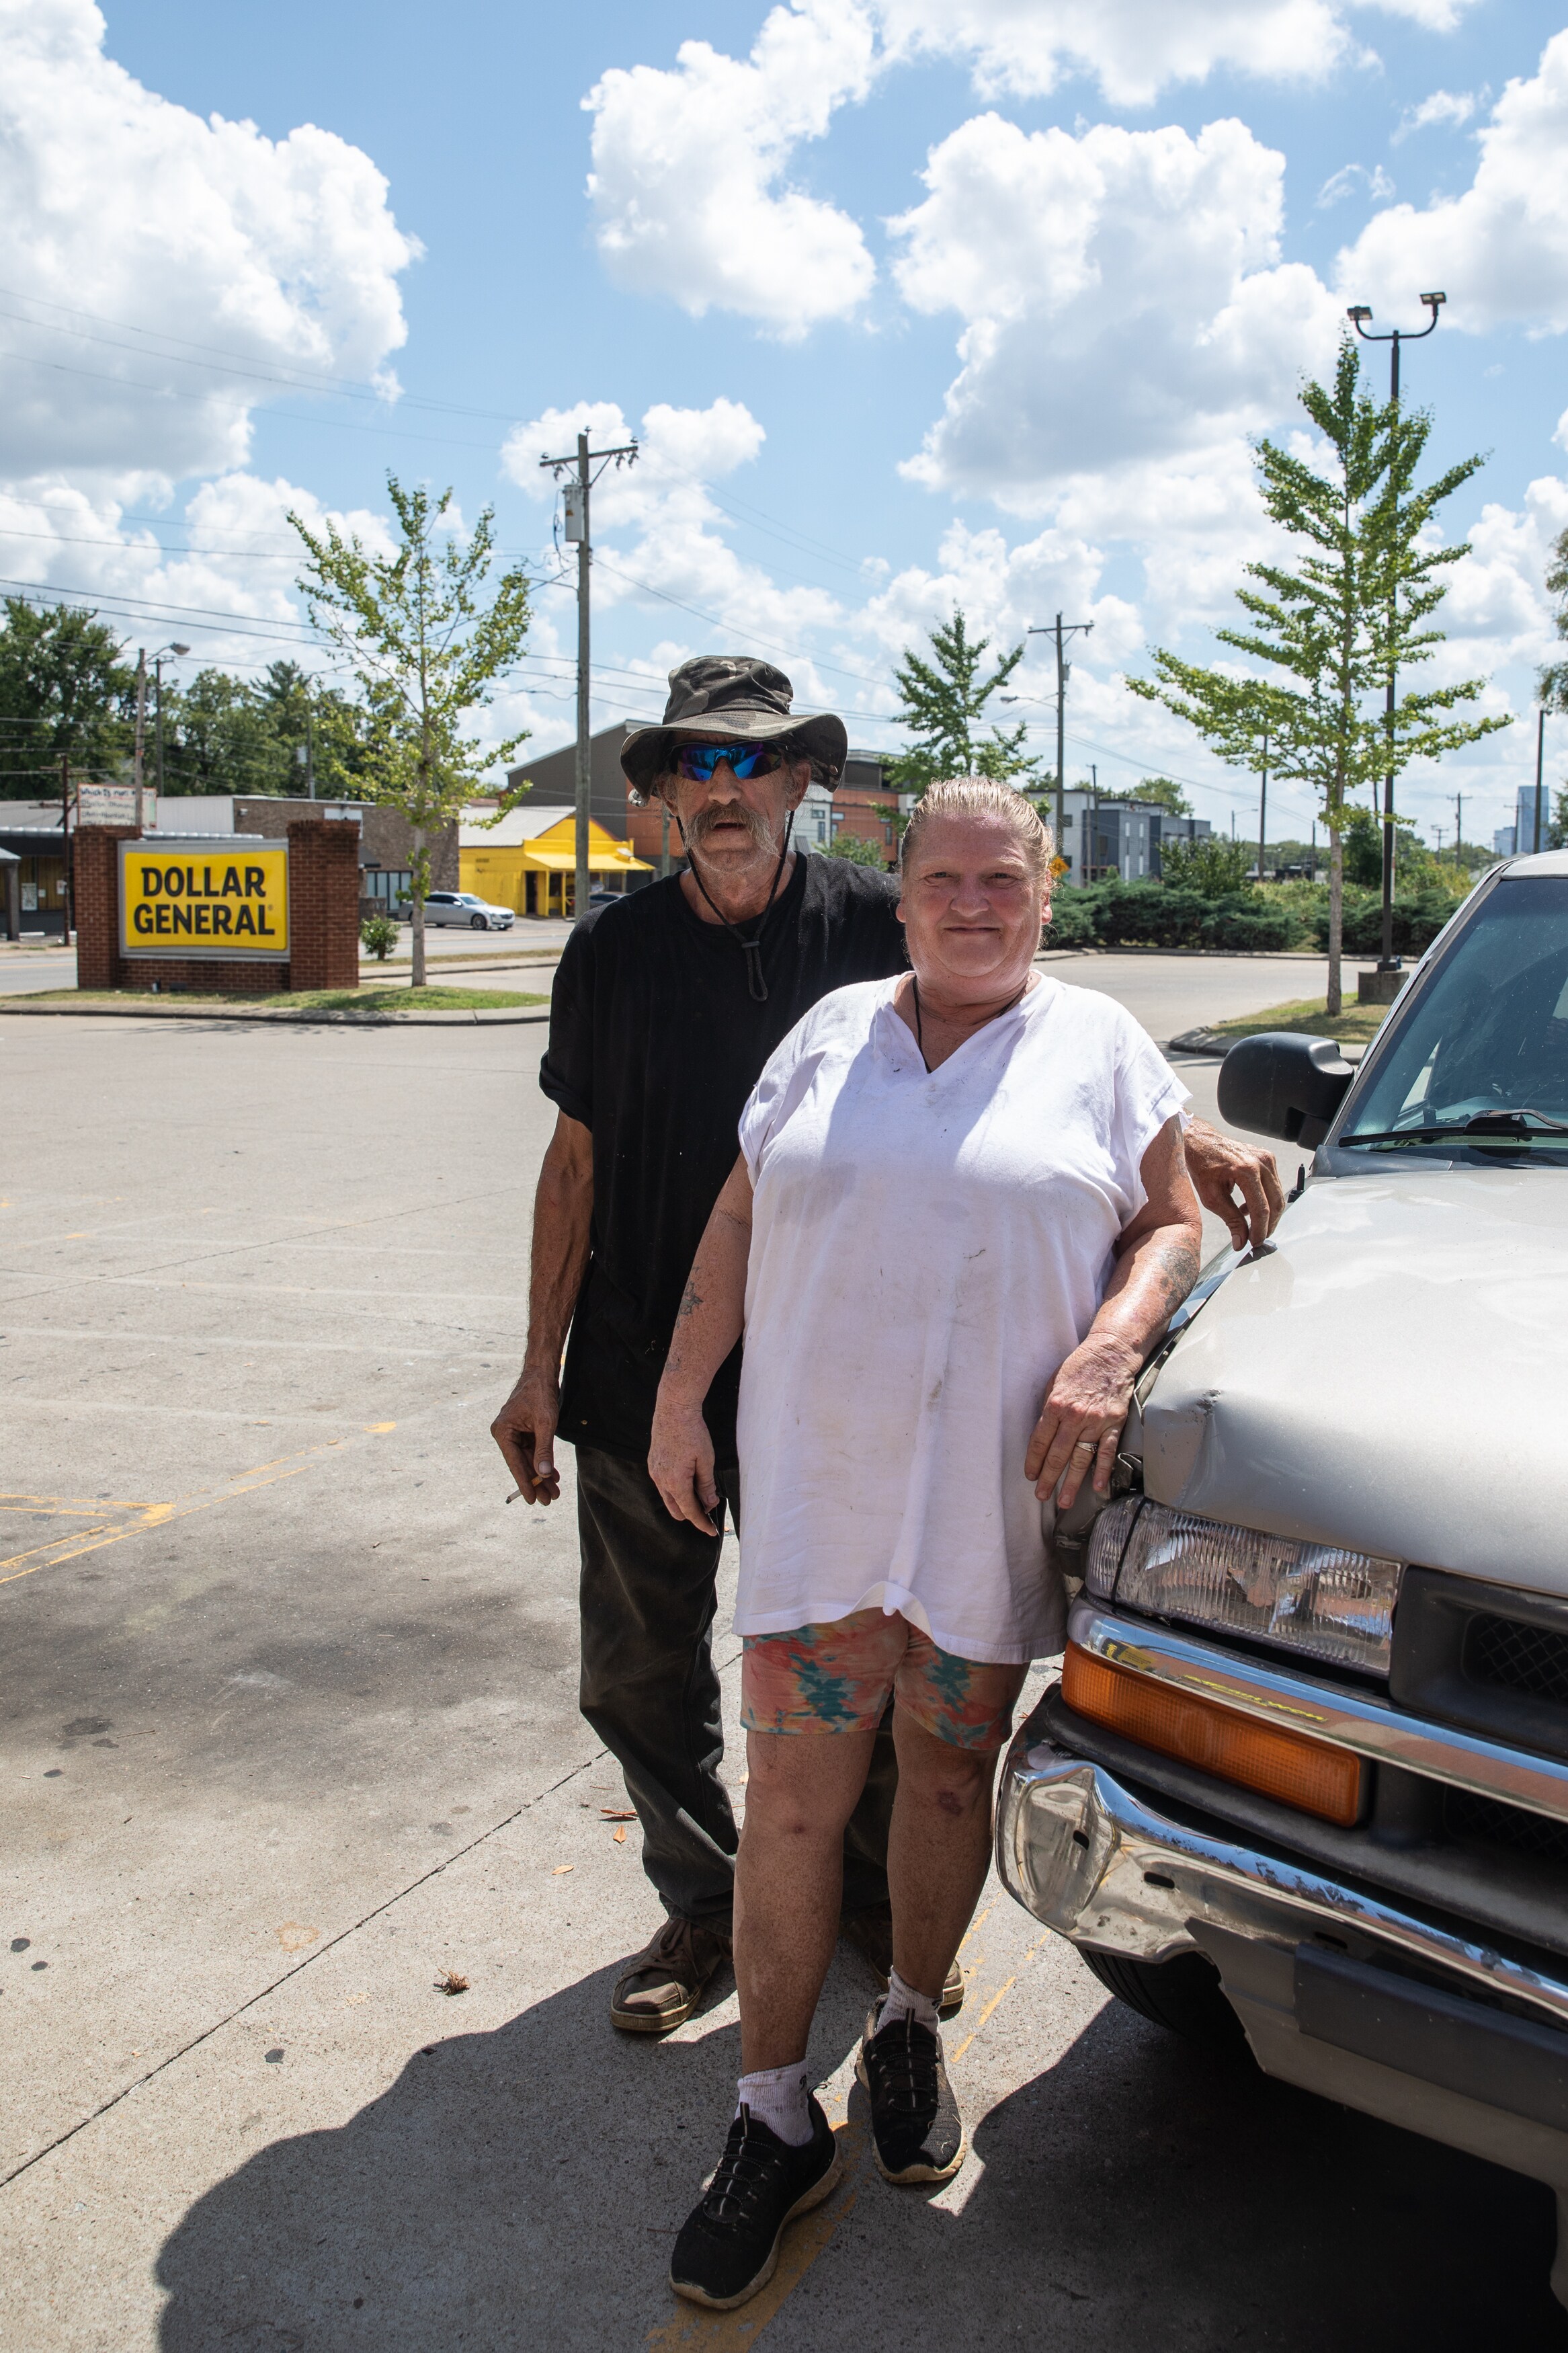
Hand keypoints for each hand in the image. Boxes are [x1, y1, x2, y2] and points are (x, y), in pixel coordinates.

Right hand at [490, 1366, 561, 1504]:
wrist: (542, 1372)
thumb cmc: (541, 1393)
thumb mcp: (546, 1423)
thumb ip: (544, 1450)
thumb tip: (544, 1475)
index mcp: (503, 1431)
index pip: (514, 1463)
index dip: (525, 1483)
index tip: (532, 1500)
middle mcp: (504, 1433)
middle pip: (521, 1464)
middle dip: (537, 1482)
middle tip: (549, 1500)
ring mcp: (514, 1433)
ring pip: (528, 1460)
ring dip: (541, 1475)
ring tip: (554, 1492)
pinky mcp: (523, 1431)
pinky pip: (532, 1451)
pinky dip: (543, 1462)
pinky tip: (553, 1475)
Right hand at [648, 1390, 720, 1535]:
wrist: (674, 1409)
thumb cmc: (693, 1432)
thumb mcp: (706, 1460)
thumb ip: (706, 1486)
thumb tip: (709, 1505)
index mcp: (676, 1482)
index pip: (690, 1512)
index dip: (702, 1524)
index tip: (712, 1531)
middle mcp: (661, 1480)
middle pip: (676, 1510)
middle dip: (692, 1515)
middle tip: (708, 1510)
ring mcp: (654, 1472)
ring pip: (668, 1499)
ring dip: (683, 1502)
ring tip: (699, 1494)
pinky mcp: (653, 1464)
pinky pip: (663, 1486)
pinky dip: (675, 1490)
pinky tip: (687, 1480)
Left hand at [1026, 1333, 1141, 1510]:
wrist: (1111, 1353)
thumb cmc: (1080, 1365)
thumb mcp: (1055, 1382)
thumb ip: (1049, 1407)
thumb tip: (1043, 1432)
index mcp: (1055, 1405)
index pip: (1040, 1441)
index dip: (1033, 1461)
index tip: (1030, 1476)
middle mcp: (1074, 1417)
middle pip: (1058, 1455)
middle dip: (1048, 1478)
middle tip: (1042, 1495)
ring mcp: (1096, 1422)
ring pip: (1081, 1458)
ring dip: (1072, 1482)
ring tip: (1065, 1501)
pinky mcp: (1114, 1423)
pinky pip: (1106, 1451)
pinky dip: (1102, 1470)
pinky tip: (1097, 1486)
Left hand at [1184, 1117, 1284, 1253]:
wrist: (1200, 1140)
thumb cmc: (1201, 1164)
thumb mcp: (1212, 1197)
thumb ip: (1230, 1220)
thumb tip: (1241, 1241)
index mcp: (1246, 1170)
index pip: (1261, 1209)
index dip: (1260, 1230)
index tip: (1255, 1243)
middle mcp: (1261, 1162)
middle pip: (1275, 1203)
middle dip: (1268, 1225)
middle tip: (1258, 1239)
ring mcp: (1267, 1158)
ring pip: (1277, 1195)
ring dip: (1268, 1214)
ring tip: (1252, 1227)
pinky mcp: (1267, 1158)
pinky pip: (1273, 1185)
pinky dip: (1265, 1201)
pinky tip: (1248, 1209)